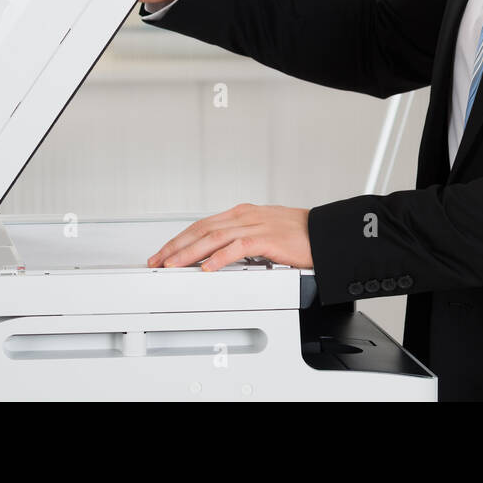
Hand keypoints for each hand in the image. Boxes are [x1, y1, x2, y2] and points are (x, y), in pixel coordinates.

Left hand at [148, 204, 312, 270]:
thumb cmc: (298, 235)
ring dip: (189, 253)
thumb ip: (241, 240)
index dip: (179, 239)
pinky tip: (207, 267)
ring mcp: (255, 226)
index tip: (163, 253)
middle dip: (175, 246)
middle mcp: (245, 216)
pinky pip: (237, 248)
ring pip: (213, 237)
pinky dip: (219, 258)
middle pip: (201, 229)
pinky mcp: (267, 238)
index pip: (202, 225)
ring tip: (173, 265)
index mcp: (242, 214)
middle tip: (157, 261)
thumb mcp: (264, 232)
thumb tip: (219, 255)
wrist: (325, 233)